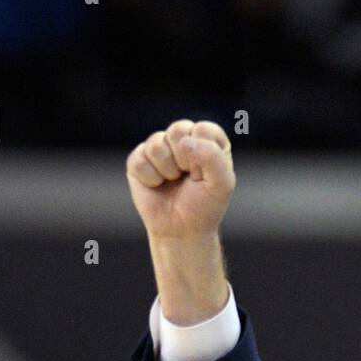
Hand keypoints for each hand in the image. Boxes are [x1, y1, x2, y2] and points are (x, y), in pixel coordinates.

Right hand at [126, 119, 234, 240]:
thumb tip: (184, 142)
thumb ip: (213, 157)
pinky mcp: (139, 158)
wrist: (182, 230)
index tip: (204, 175)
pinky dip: (151, 179)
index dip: (203, 155)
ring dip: (167, 170)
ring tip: (172, 181)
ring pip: (157, 144)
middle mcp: (184, 139)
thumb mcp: (222, 184)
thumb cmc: (204, 206)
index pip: (204, 130)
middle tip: (188, 177)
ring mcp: (160, 147)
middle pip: (178, 130)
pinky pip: (140, 159)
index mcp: (208, 140)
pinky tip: (157, 185)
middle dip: (184, 160)